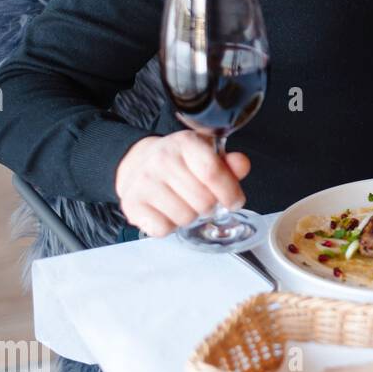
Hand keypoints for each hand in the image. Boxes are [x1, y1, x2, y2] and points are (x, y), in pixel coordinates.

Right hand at [115, 131, 250, 236]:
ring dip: (190, 216)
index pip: (212, 173)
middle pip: (203, 201)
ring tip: (183, 203)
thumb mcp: (208, 155)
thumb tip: (241, 165)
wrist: (140, 163)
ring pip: (186, 218)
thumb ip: (229, 164)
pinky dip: (170, 226)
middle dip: (210, 206)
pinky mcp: (131, 203)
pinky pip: (163, 229)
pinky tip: (167, 211)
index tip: (234, 201)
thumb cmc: (181, 162)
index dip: (229, 193)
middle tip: (202, 199)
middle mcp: (162, 159)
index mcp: (186, 143)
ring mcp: (144, 181)